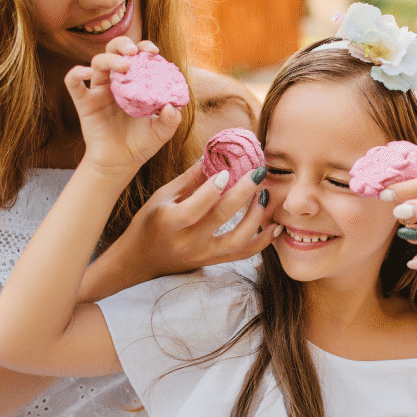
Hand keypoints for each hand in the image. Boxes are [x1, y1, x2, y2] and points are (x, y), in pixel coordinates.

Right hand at [64, 38, 178, 175]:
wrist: (121, 163)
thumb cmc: (141, 144)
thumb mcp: (161, 132)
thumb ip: (171, 120)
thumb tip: (172, 107)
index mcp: (135, 83)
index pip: (137, 56)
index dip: (143, 47)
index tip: (153, 51)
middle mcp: (116, 82)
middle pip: (114, 51)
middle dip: (122, 44)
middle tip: (134, 51)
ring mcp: (99, 91)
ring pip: (97, 63)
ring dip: (110, 59)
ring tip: (125, 65)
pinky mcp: (84, 103)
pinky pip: (73, 83)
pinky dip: (76, 73)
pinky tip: (85, 72)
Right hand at [119, 161, 278, 275]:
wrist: (141, 260)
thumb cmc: (149, 223)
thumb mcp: (162, 196)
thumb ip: (190, 178)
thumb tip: (214, 155)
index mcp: (170, 222)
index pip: (195, 207)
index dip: (212, 189)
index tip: (227, 170)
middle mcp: (187, 241)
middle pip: (221, 218)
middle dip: (243, 193)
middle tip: (258, 173)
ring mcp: (202, 254)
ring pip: (237, 241)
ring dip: (256, 218)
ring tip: (264, 196)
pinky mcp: (213, 262)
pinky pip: (243, 255)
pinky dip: (262, 242)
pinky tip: (275, 227)